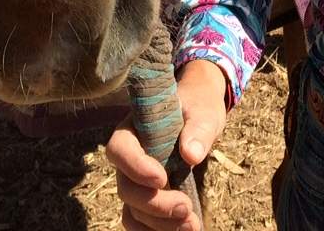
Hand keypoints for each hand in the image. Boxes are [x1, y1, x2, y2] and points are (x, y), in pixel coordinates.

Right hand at [106, 59, 229, 230]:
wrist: (198, 114)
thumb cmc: (198, 106)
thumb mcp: (203, 111)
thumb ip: (198, 128)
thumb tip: (192, 155)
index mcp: (133, 129)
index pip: (120, 149)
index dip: (136, 167)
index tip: (162, 178)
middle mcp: (128, 158)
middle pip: (126, 188)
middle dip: (154, 204)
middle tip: (185, 208)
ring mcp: (135, 180)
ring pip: (133, 210)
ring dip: (159, 224)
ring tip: (192, 225)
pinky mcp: (147, 196)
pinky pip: (140, 221)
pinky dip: (156, 230)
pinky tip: (182, 230)